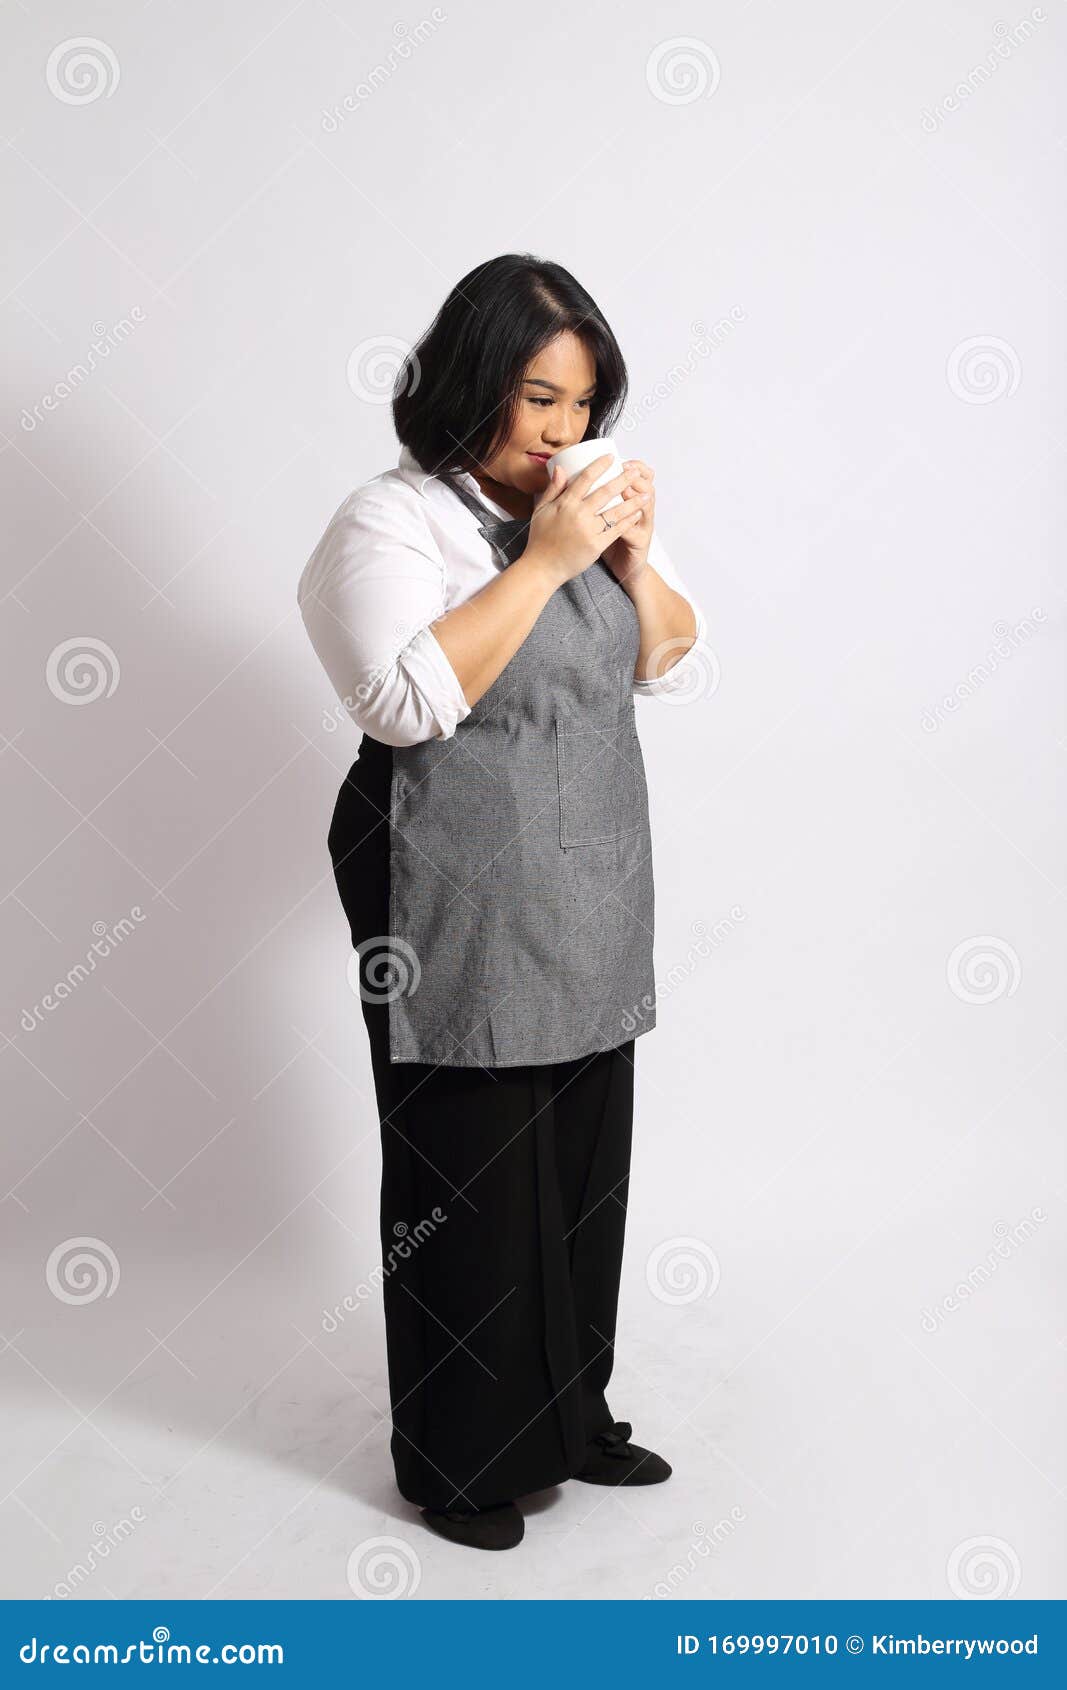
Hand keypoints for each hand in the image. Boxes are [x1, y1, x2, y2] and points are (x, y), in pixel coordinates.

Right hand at [524, 453, 649, 586]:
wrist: (542, 568)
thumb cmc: (540, 539)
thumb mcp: (541, 510)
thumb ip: (553, 489)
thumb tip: (560, 468)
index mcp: (565, 504)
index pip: (585, 479)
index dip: (600, 466)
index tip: (611, 458)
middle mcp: (578, 515)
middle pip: (605, 492)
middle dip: (623, 480)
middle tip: (636, 472)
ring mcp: (588, 531)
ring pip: (615, 511)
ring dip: (633, 502)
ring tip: (646, 494)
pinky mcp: (596, 546)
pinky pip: (616, 530)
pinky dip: (628, 521)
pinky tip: (637, 514)